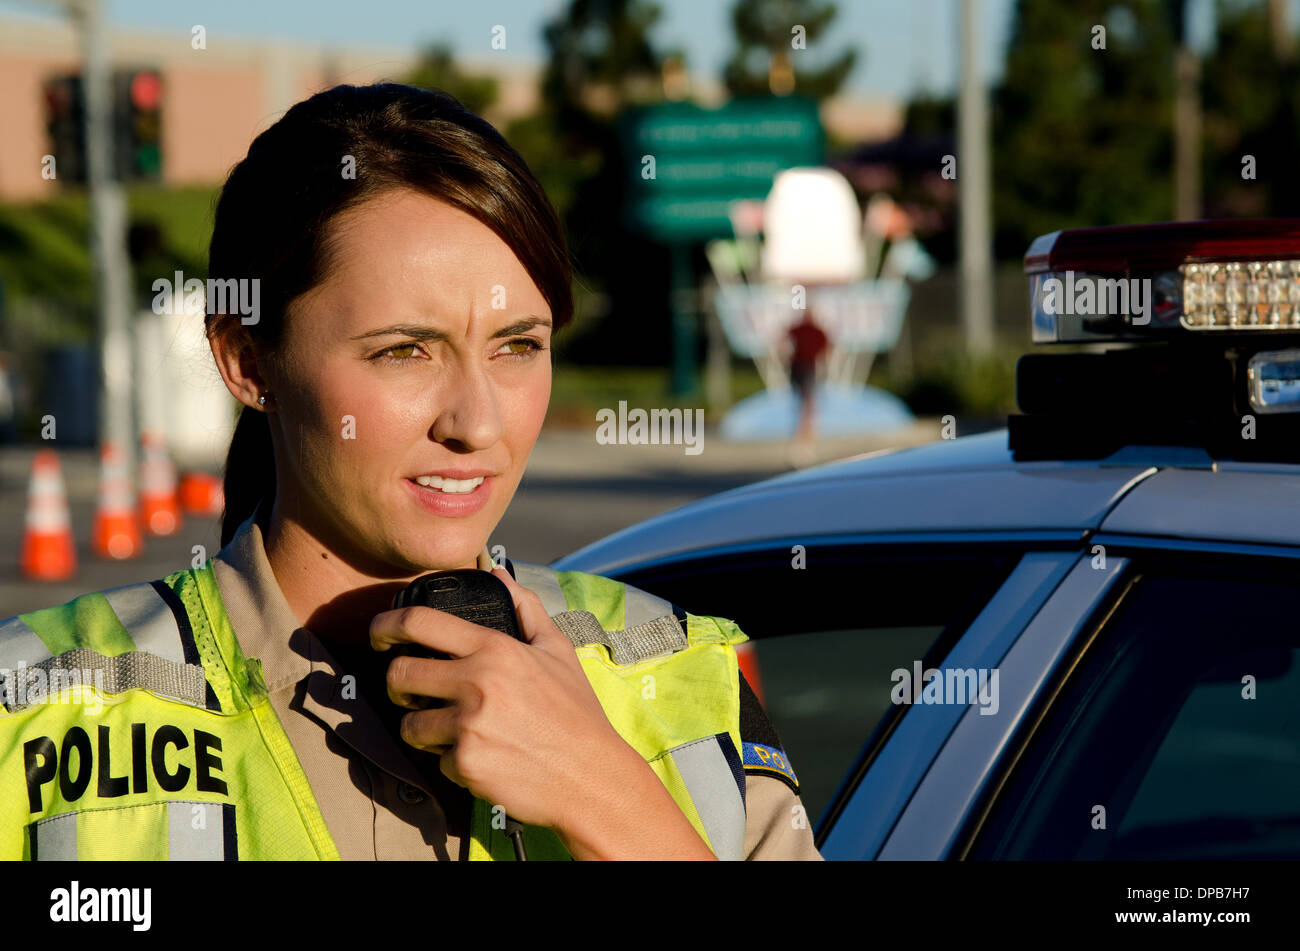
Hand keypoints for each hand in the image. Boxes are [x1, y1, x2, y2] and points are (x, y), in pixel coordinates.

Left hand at [369, 566, 716, 858]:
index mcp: (495, 648)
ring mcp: (468, 725)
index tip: (378, 635)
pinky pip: (437, 761)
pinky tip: (484, 758)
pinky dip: (455, 762)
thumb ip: (525, 607)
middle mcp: (477, 682)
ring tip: (454, 731)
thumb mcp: (557, 650)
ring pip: (410, 725)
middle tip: (413, 694)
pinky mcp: (466, 763)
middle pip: (400, 675)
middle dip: (399, 685)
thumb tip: (500, 573)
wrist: (591, 776)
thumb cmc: (576, 712)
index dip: (386, 626)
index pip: (420, 622)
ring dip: (424, 730)